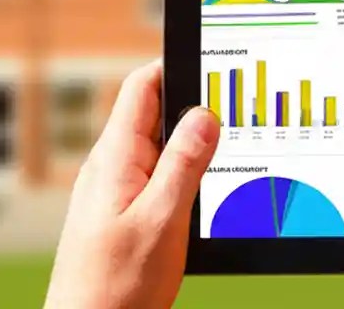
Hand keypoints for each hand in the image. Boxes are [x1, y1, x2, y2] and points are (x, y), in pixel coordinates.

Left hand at [44, 61, 219, 308]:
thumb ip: (183, 164)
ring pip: (157, 149)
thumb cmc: (116, 287)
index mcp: (115, 158)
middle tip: (234, 105)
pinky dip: (181, 174)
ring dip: (189, 144)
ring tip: (226, 147)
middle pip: (153, 115)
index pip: (142, 87)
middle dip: (192, 107)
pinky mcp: (120, 215)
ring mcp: (113, 191)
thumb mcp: (161, 220)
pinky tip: (202, 190)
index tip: (211, 58)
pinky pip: (154, 177)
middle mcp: (109, 167)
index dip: (175, 64)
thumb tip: (203, 114)